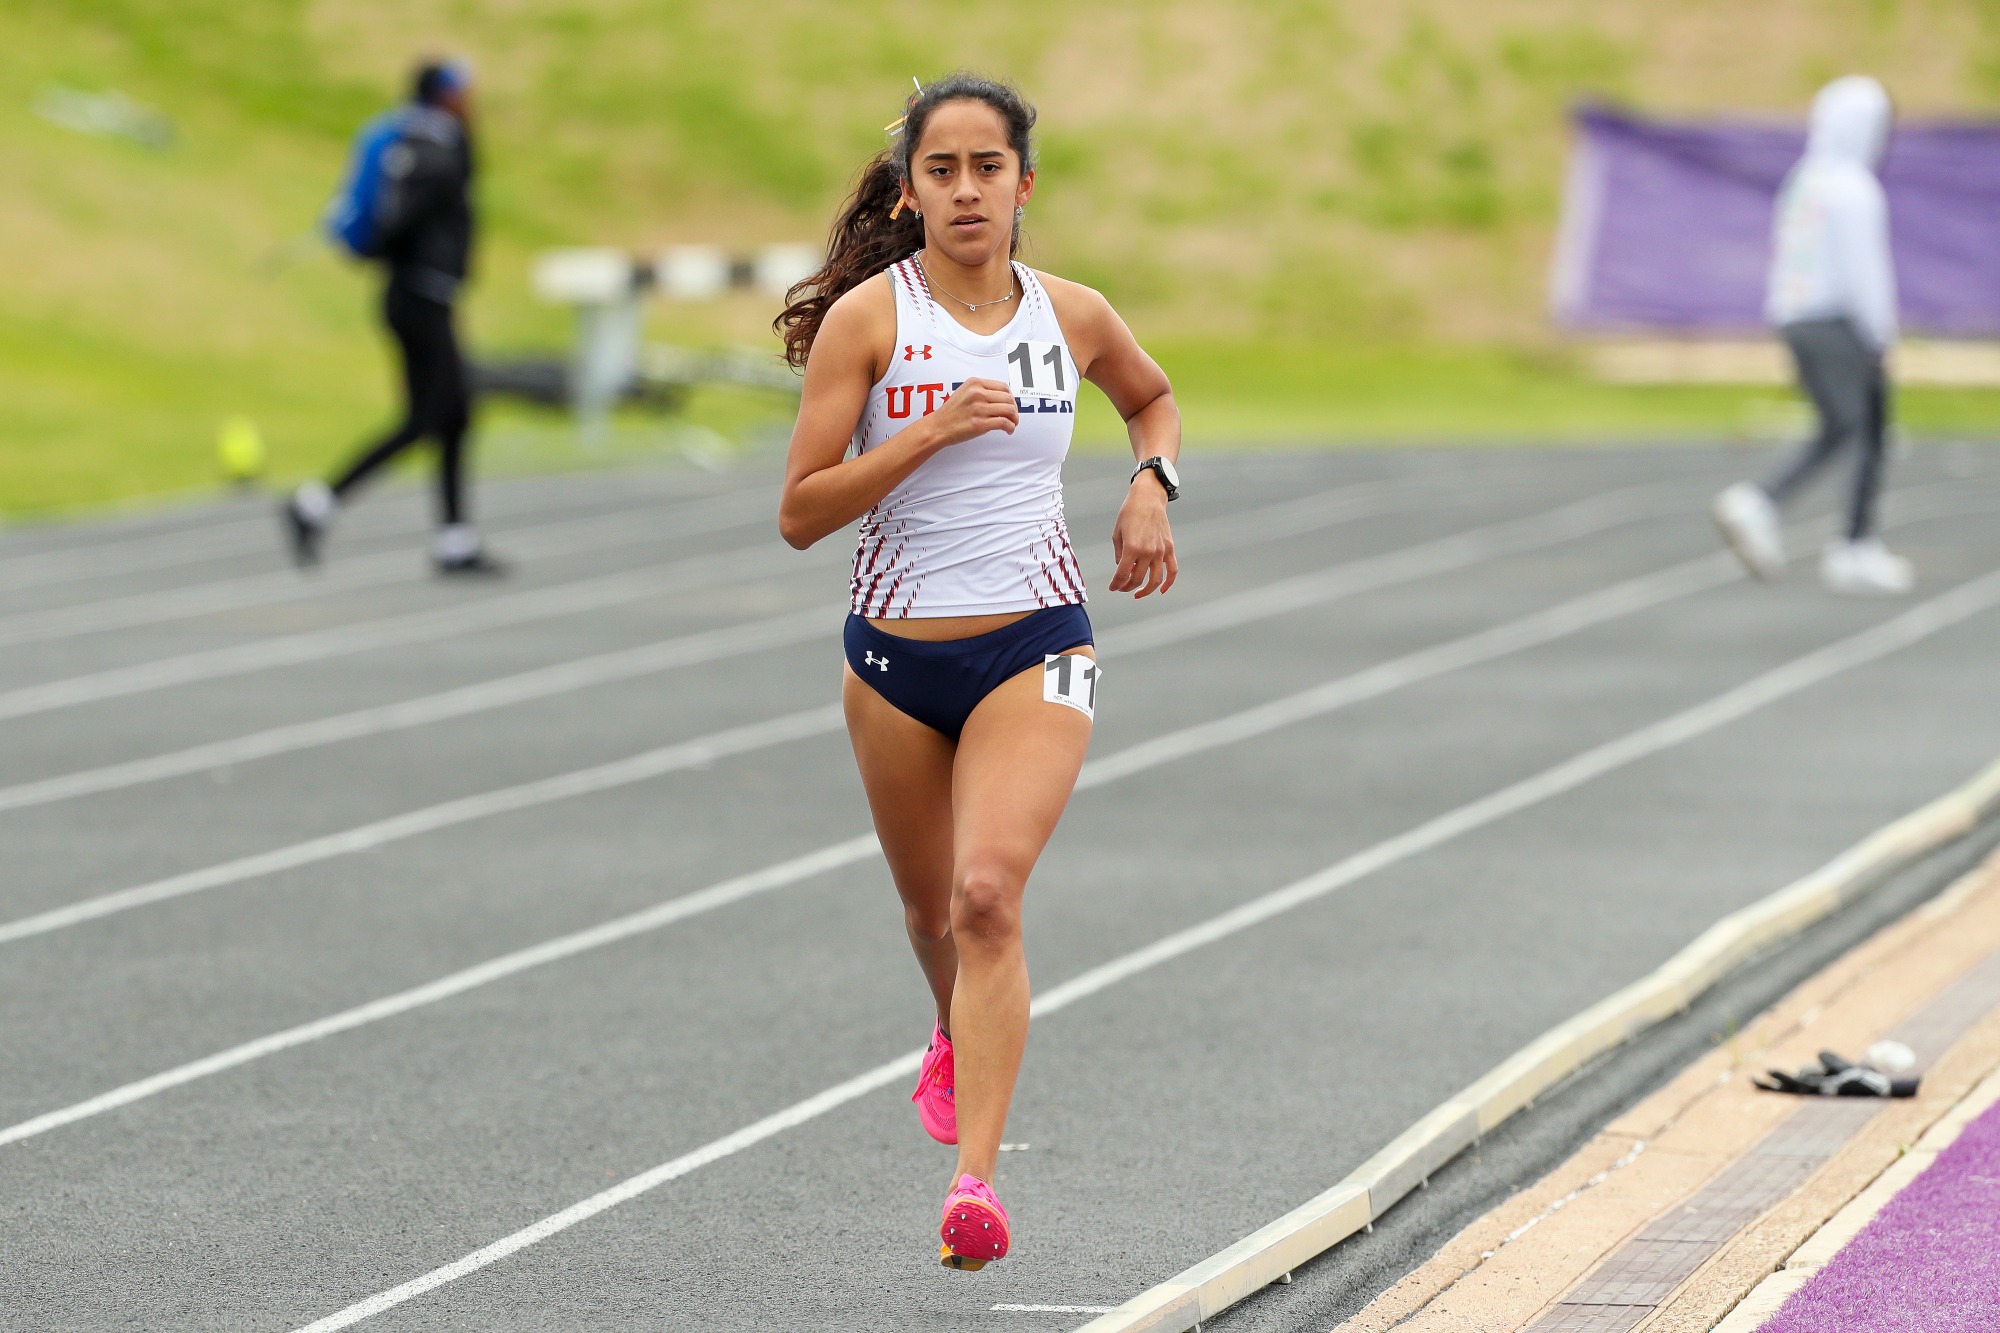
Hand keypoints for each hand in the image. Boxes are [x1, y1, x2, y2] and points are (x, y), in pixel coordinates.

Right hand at [924, 377, 1018, 448]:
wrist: (938, 427)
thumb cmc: (951, 412)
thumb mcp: (965, 392)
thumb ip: (982, 391)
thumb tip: (1003, 397)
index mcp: (975, 383)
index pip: (1004, 386)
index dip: (1011, 397)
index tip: (1010, 404)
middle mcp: (977, 393)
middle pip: (1009, 398)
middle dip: (1014, 409)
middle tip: (1013, 416)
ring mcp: (978, 408)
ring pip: (1009, 410)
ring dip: (1014, 419)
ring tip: (1012, 424)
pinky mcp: (980, 423)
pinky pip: (1004, 423)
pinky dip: (1010, 427)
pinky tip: (1008, 430)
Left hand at [1109, 477, 1176, 596]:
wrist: (1148, 498)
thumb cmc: (1130, 513)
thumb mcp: (1117, 534)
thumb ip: (1120, 554)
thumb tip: (1122, 569)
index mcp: (1132, 548)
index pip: (1122, 574)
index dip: (1115, 584)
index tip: (1112, 587)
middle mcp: (1147, 552)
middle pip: (1137, 579)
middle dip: (1127, 587)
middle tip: (1122, 587)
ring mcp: (1160, 551)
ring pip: (1155, 580)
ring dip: (1146, 590)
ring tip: (1138, 593)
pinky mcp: (1169, 548)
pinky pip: (1172, 570)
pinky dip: (1168, 583)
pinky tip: (1162, 590)